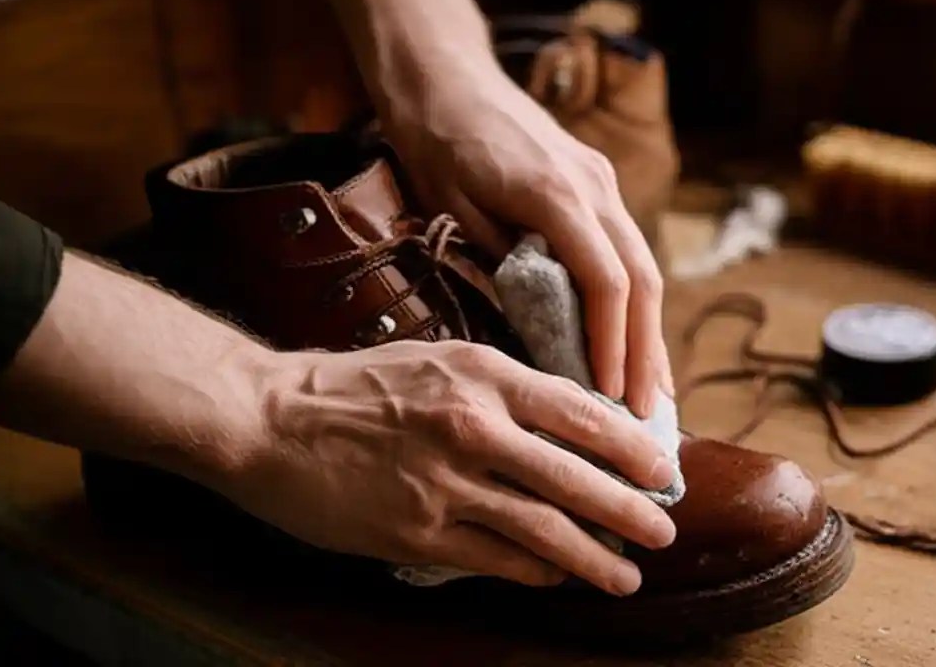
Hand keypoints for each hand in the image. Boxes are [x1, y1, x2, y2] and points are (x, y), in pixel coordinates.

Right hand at [221, 340, 676, 595]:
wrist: (269, 418)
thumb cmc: (356, 385)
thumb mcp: (439, 358)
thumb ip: (503, 386)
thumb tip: (572, 419)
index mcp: (484, 376)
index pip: (582, 414)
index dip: (633, 447)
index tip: (664, 469)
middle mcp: (473, 427)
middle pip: (576, 478)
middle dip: (631, 510)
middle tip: (666, 530)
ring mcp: (446, 483)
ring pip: (544, 528)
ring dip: (595, 557)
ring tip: (627, 576)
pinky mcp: (417, 530)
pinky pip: (497, 558)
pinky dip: (537, 571)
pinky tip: (559, 577)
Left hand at [383, 62, 672, 417]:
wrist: (446, 78)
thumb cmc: (437, 144)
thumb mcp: (455, 210)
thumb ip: (505, 265)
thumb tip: (543, 331)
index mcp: (557, 196)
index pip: (606, 283)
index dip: (612, 344)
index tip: (609, 398)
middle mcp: (595, 188)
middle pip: (641, 280)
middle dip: (645, 352)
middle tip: (645, 415)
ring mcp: (603, 183)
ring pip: (644, 266)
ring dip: (649, 332)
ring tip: (653, 393)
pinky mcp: (598, 184)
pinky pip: (627, 250)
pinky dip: (635, 301)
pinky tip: (635, 340)